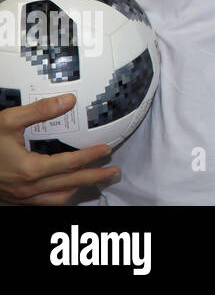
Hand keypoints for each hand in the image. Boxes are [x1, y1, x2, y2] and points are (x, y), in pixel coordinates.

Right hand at [0, 96, 118, 204]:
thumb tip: (69, 100)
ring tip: (94, 180)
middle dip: (94, 177)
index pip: (70, 164)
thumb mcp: (8, 121)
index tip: (107, 150)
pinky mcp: (14, 199)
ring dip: (78, 189)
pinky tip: (66, 188)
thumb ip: (40, 110)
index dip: (91, 157)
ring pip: (58, 199)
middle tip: (113, 171)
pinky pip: (44, 204)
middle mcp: (28, 188)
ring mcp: (21, 197)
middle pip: (70, 184)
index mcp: (30, 170)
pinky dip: (60, 197)